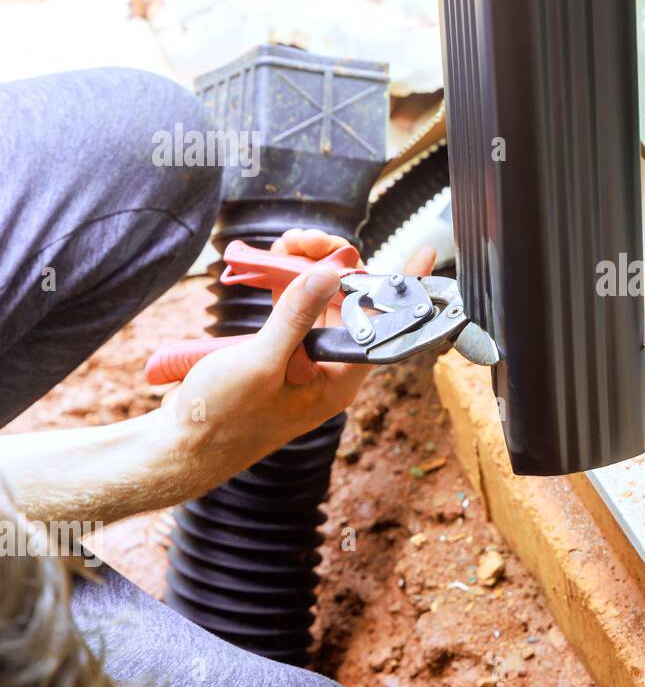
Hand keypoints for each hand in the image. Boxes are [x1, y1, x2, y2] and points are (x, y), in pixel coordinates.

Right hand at [167, 228, 435, 483]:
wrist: (176, 445)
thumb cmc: (220, 419)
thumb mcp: (259, 365)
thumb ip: (295, 318)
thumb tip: (330, 274)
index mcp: (338, 380)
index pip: (384, 327)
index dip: (404, 289)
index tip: (426, 253)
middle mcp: (327, 366)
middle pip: (349, 302)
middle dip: (333, 264)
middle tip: (306, 240)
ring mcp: (302, 355)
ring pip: (319, 296)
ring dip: (304, 265)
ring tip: (282, 246)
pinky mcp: (277, 345)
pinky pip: (291, 302)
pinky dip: (282, 279)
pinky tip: (266, 262)